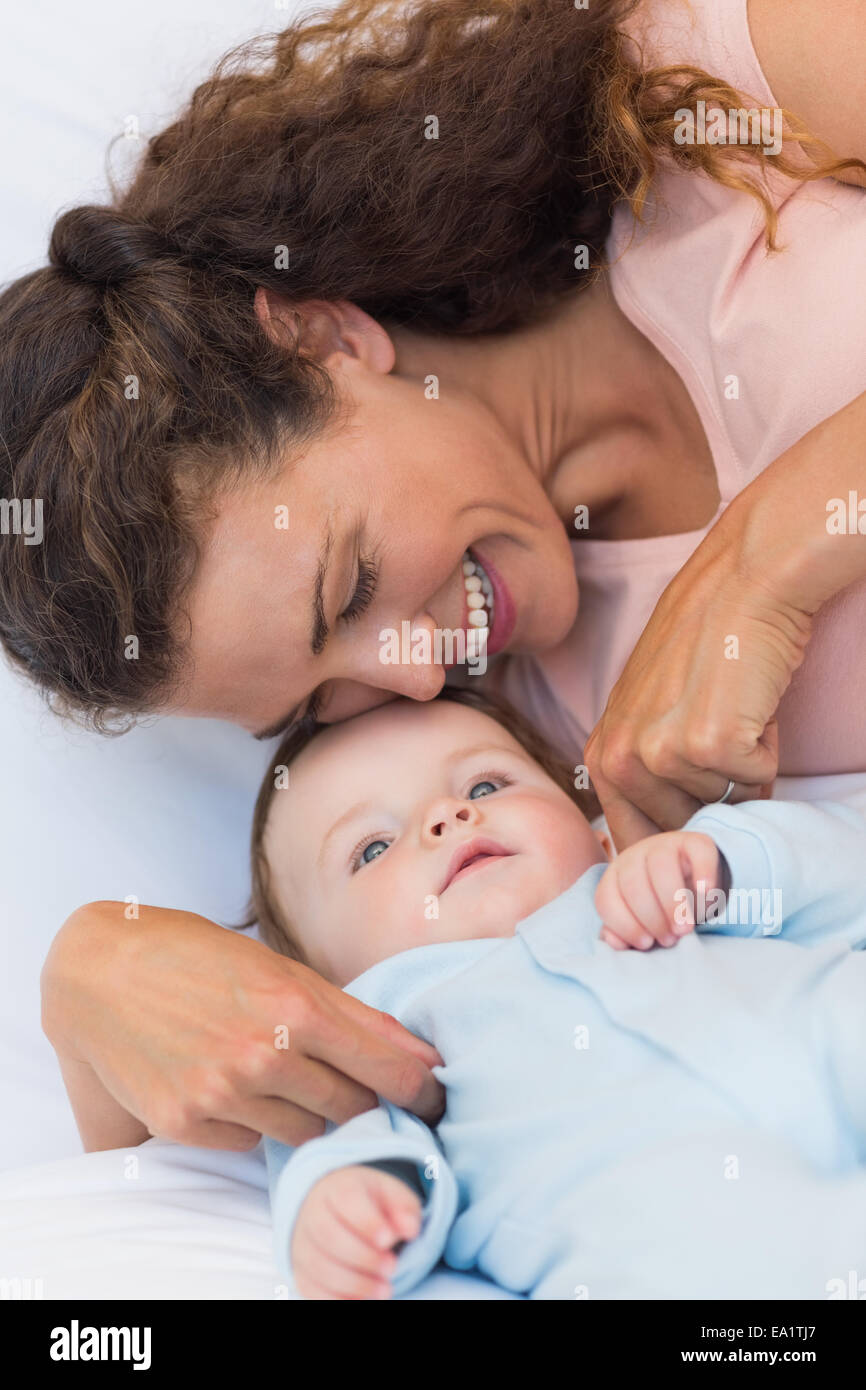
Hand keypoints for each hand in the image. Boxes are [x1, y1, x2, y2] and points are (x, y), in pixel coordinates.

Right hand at [42, 902, 443, 1150]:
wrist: (97, 971)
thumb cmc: (192, 956)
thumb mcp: (277, 968)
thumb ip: (347, 1013)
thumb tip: (416, 1052)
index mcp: (294, 1005)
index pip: (385, 1066)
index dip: (421, 1089)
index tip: (436, 1097)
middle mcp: (262, 1054)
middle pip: (351, 1106)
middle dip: (361, 1100)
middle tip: (354, 1087)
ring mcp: (222, 1093)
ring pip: (304, 1132)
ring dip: (305, 1113)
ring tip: (276, 1076)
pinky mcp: (186, 1123)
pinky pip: (249, 1143)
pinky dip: (251, 1123)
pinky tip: (228, 1086)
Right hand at [291, 1165, 421, 1299]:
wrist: (335, 1211)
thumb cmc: (369, 1204)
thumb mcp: (392, 1196)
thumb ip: (404, 1208)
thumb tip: (410, 1229)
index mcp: (337, 1187)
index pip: (346, 1199)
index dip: (367, 1222)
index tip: (388, 1240)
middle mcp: (312, 1213)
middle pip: (328, 1235)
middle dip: (362, 1256)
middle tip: (392, 1268)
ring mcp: (302, 1245)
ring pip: (318, 1266)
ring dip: (354, 1283)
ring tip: (385, 1289)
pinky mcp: (301, 1273)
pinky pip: (311, 1290)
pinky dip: (338, 1299)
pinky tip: (365, 1299)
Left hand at [584, 510, 810, 848]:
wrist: (745, 584)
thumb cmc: (705, 642)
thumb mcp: (651, 711)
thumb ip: (649, 770)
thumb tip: (672, 840)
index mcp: (602, 755)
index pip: (635, 840)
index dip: (675, 838)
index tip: (697, 823)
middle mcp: (621, 760)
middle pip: (686, 827)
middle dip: (717, 792)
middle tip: (721, 728)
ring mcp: (662, 754)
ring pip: (726, 804)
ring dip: (743, 766)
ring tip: (733, 707)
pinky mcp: (708, 746)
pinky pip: (757, 782)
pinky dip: (767, 751)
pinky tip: (750, 703)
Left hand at [595, 830, 725, 949]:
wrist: (696, 879)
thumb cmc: (662, 906)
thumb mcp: (642, 921)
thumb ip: (625, 932)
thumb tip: (616, 942)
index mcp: (615, 877)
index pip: (607, 898)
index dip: (624, 925)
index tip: (646, 944)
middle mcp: (635, 856)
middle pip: (633, 883)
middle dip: (651, 917)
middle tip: (670, 939)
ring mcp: (664, 845)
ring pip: (660, 865)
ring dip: (672, 901)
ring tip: (685, 928)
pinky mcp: (695, 841)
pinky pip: (698, 852)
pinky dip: (703, 873)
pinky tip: (706, 894)